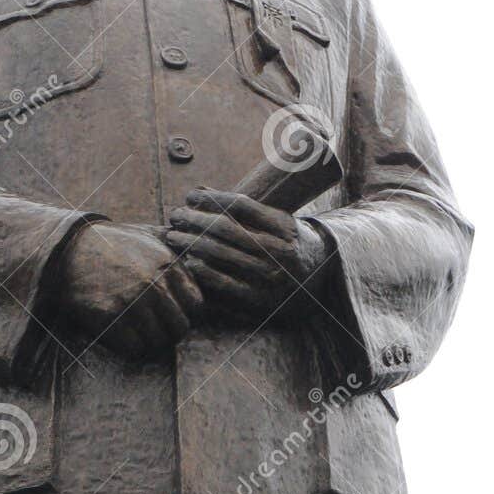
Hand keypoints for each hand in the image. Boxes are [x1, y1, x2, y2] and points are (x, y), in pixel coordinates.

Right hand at [56, 221, 203, 359]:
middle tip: (154, 330)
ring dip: (148, 342)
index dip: (185, 313)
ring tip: (136, 332)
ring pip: (158, 341)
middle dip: (169, 332)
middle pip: (180, 328)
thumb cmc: (112, 246)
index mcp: (169, 265)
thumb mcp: (149, 240)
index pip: (196, 305)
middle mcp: (155, 284)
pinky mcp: (110, 317)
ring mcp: (133, 301)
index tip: (170, 314)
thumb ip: (175, 257)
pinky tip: (121, 335)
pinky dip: (129, 347)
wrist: (70, 249)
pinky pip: (133, 348)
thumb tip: (201, 268)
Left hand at [165, 189, 325, 323]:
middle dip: (194, 219)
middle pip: (226, 228)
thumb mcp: (279, 222)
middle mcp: (279, 251)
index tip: (190, 196)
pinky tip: (188, 261)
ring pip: (220, 253)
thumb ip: (245, 209)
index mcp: (285, 227)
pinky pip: (223, 283)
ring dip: (191, 242)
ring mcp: (270, 277)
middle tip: (175, 215)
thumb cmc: (289, 244)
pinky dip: (202, 271)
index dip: (210, 199)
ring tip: (173, 236)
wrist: (319, 283)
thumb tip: (201, 193)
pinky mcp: (260, 301)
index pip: (240, 206)